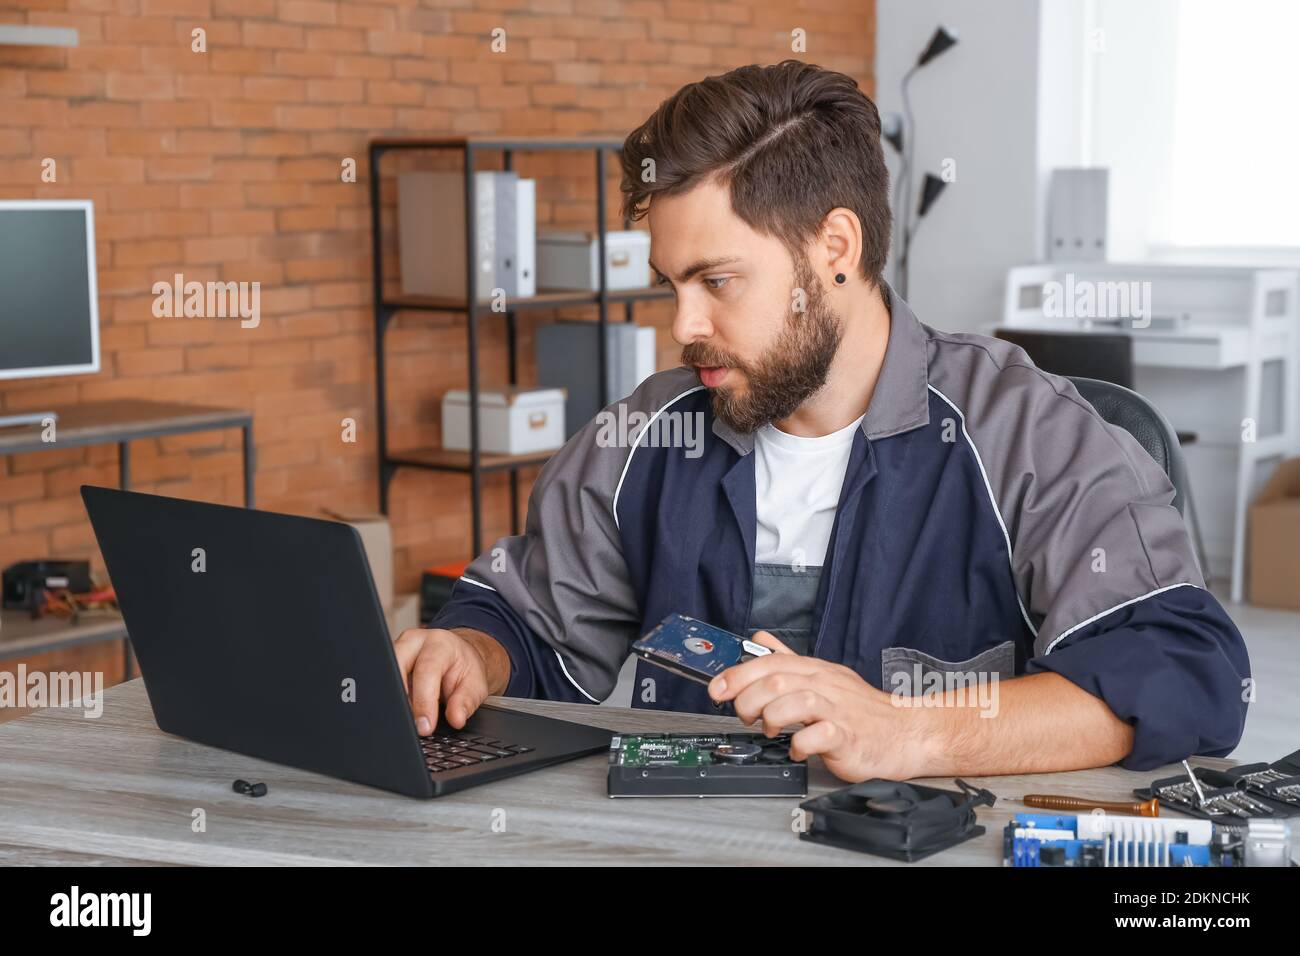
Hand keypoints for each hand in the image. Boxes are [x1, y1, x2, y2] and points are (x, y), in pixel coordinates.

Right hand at [393, 627, 508, 734]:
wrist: (460, 657)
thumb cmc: (465, 669)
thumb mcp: (475, 686)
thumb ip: (465, 702)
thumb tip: (456, 718)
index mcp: (440, 643)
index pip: (426, 670)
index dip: (424, 701)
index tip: (425, 725)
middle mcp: (415, 641)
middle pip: (397, 666)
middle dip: (402, 699)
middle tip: (413, 724)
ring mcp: (398, 649)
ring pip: (386, 674)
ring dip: (395, 700)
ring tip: (410, 718)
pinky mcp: (389, 661)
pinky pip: (384, 681)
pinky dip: (392, 699)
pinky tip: (403, 710)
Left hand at [707, 630, 939, 781]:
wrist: (902, 732)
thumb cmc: (860, 709)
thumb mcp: (822, 676)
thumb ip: (788, 659)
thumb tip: (759, 638)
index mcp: (814, 670)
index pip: (769, 663)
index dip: (737, 675)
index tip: (717, 689)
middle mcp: (824, 685)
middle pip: (775, 681)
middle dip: (748, 700)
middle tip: (745, 716)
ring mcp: (837, 710)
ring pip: (794, 702)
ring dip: (771, 718)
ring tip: (769, 729)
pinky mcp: (847, 736)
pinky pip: (817, 736)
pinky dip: (799, 744)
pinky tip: (796, 748)